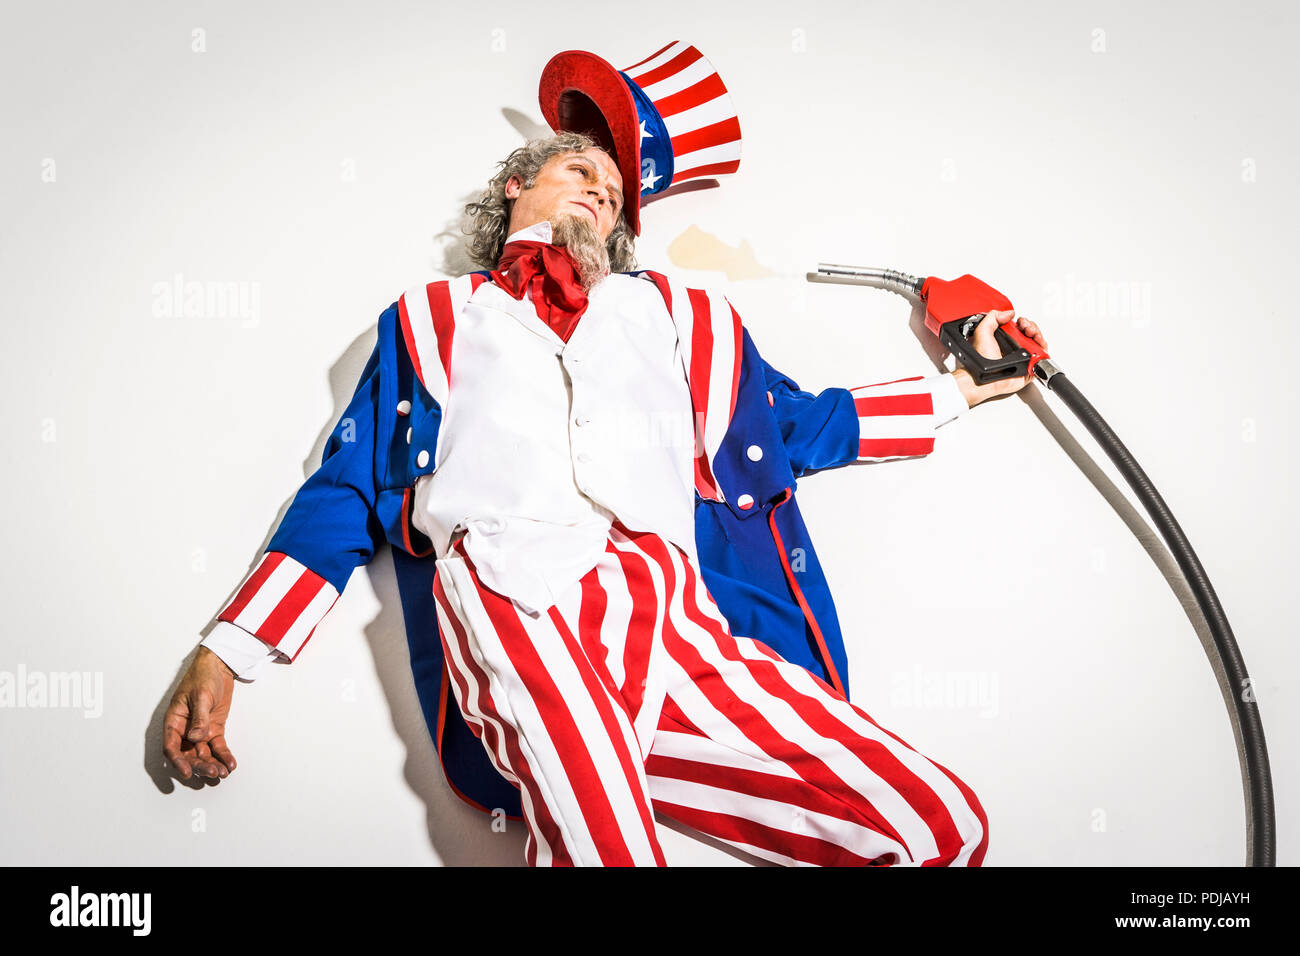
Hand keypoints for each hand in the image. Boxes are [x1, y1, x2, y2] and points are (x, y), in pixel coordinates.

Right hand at [163, 646, 237, 780]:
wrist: (218, 667)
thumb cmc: (203, 677)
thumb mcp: (201, 696)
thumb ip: (199, 717)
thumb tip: (195, 738)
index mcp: (174, 721)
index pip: (172, 747)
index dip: (178, 762)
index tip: (187, 774)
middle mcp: (185, 730)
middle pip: (188, 754)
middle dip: (200, 766)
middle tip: (214, 773)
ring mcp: (200, 731)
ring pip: (203, 754)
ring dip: (213, 764)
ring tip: (224, 772)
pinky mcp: (213, 729)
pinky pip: (217, 746)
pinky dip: (224, 755)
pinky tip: (231, 763)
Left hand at [951, 310, 1048, 407]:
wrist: (983, 378)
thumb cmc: (981, 360)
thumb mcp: (982, 332)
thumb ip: (993, 317)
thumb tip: (1008, 312)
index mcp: (1005, 339)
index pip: (1020, 327)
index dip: (1024, 322)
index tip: (1021, 322)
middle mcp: (1014, 348)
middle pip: (1032, 333)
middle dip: (1032, 327)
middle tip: (1027, 329)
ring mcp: (1023, 357)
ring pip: (1038, 343)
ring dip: (1038, 336)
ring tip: (1032, 336)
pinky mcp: (1029, 368)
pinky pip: (1041, 358)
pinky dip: (1042, 350)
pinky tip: (1036, 346)